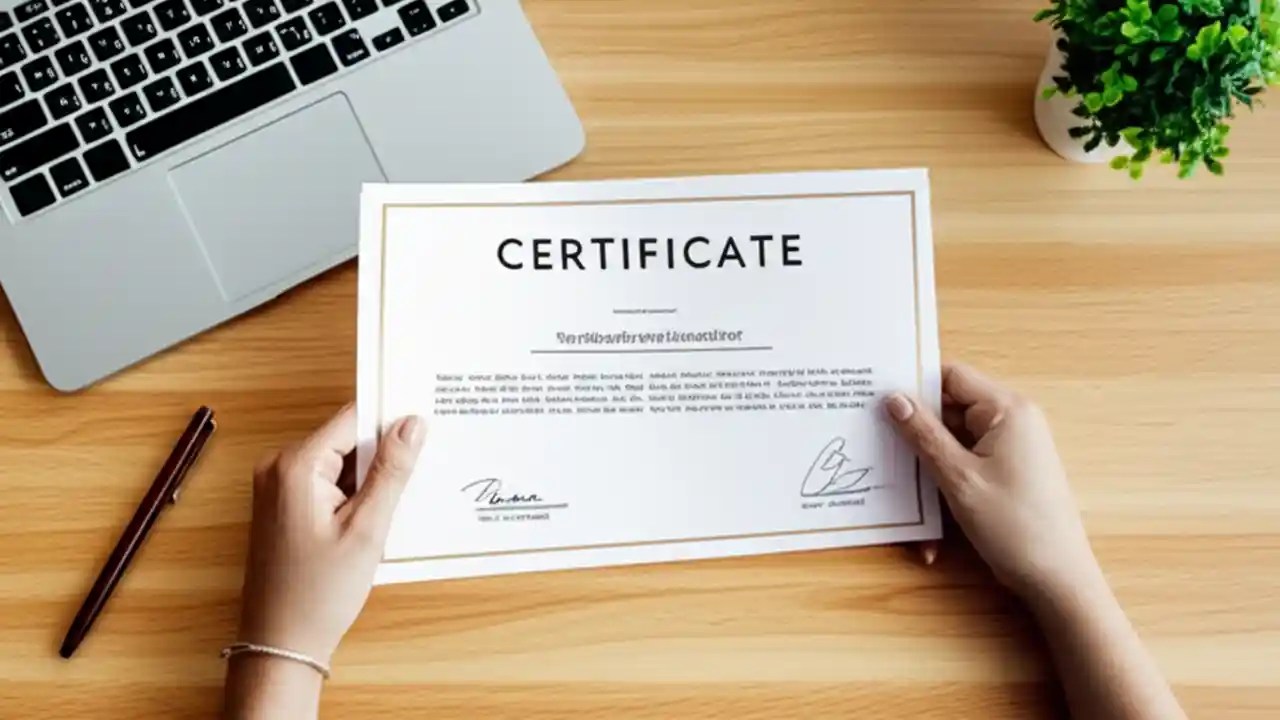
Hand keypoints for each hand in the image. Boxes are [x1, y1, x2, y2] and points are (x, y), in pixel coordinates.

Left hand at [236, 404, 425, 661]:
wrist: (280, 643)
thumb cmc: (319, 593)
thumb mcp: (367, 529)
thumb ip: (391, 470)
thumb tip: (412, 423)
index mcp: (296, 465)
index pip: (353, 418)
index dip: (390, 423)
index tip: (424, 431)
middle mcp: (278, 466)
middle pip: (346, 438)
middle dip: (381, 456)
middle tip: (406, 487)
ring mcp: (276, 485)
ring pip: (340, 461)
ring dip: (368, 480)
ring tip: (382, 515)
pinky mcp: (281, 503)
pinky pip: (326, 481)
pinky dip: (351, 495)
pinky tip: (365, 524)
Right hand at [884, 363, 1097, 599]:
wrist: (1057, 578)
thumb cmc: (1013, 525)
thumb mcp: (958, 477)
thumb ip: (923, 434)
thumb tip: (894, 398)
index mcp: (1006, 410)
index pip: (951, 376)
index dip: (914, 385)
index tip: (878, 401)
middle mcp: (1012, 421)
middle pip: (950, 410)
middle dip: (917, 433)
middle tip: (880, 447)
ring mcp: (1011, 448)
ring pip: (953, 442)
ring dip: (929, 467)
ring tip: (904, 490)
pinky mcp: (1007, 472)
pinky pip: (966, 465)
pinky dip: (946, 485)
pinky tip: (930, 521)